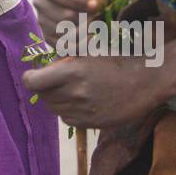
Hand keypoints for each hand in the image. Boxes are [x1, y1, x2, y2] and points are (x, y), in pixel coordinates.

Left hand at [20, 55, 164, 128]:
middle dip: (45, 87)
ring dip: (56, 99)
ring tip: (71, 89)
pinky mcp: (90, 123)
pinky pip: (67, 119)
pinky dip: (68, 111)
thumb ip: (64, 57)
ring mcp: (82, 111)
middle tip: (57, 80)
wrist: (144, 82)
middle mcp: (74, 93)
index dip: (31, 78)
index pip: (33, 82)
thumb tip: (44, 66)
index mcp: (72, 72)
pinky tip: (80, 101)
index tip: (34, 75)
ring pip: (54, 108)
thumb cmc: (116, 60)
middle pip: (43, 96)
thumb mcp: (88, 50)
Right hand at [34, 0, 108, 46]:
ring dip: (83, 32)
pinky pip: (62, 45)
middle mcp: (41, 2)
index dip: (74, 0)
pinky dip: (79, 45)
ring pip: (63, 32)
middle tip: (96, 17)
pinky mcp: (47, 37)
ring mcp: (42, 20)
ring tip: (94, 26)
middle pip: (62, 15)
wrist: (89, 8)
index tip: (94, 4)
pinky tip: (89, 38)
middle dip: (83, 18)